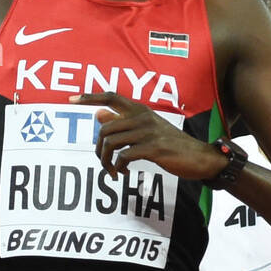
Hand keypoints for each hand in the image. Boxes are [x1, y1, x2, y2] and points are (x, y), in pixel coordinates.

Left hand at [67, 92, 225, 179]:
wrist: (199, 157)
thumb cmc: (172, 145)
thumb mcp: (147, 130)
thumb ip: (124, 122)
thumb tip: (98, 115)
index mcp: (140, 110)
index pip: (110, 96)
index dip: (89, 97)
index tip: (71, 99)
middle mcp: (142, 117)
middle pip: (104, 129)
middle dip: (99, 150)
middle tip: (105, 164)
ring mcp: (147, 132)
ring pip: (110, 143)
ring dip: (106, 162)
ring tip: (113, 172)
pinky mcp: (152, 148)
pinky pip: (123, 157)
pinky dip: (118, 168)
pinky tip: (124, 174)